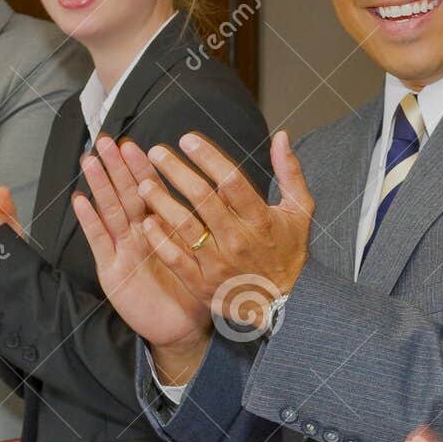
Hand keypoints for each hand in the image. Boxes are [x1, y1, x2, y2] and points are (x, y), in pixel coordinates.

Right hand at [71, 137, 212, 366]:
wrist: (180, 329)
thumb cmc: (195, 290)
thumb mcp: (205, 253)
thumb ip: (209, 223)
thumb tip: (225, 190)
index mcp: (163, 228)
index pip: (152, 191)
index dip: (144, 167)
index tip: (138, 143)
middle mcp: (140, 235)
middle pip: (127, 194)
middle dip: (117, 167)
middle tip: (108, 140)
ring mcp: (124, 251)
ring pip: (111, 211)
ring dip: (100, 185)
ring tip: (90, 159)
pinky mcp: (112, 272)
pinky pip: (100, 242)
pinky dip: (90, 221)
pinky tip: (81, 200)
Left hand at [134, 130, 312, 328]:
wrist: (284, 305)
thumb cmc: (289, 252)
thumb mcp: (299, 211)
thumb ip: (289, 172)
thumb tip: (282, 136)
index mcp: (260, 219)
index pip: (231, 181)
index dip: (208, 157)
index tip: (188, 139)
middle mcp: (238, 239)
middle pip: (202, 199)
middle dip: (176, 172)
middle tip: (156, 152)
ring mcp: (218, 263)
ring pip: (185, 227)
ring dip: (162, 202)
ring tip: (143, 183)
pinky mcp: (203, 284)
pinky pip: (176, 259)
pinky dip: (160, 241)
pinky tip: (147, 221)